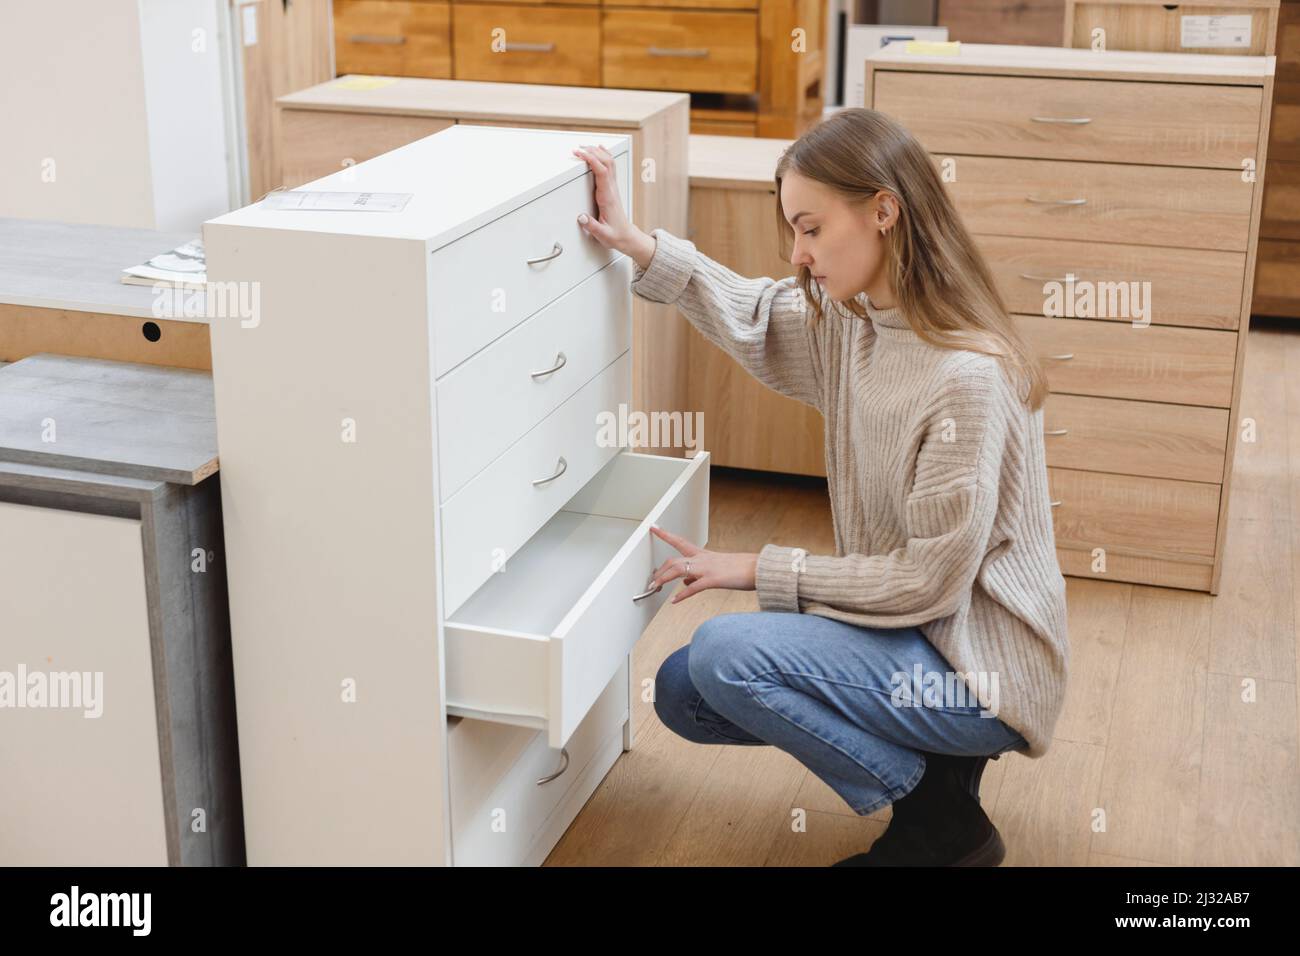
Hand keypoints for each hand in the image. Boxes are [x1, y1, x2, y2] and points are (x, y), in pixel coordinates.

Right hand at [571, 144, 652, 263]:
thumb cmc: (615, 235)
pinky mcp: (611, 188)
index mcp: (608, 197)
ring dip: (598, 152)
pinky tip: (600, 151)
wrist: (626, 237)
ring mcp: (613, 187)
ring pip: (609, 162)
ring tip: (585, 147)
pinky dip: (604, 156)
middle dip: (592, 152)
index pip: (601, 172)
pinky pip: (610, 167)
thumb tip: (581, 217)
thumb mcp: (603, 235)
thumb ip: (592, 226)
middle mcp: (612, 189)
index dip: (591, 159)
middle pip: (606, 162)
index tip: (580, 153)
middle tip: (578, 148)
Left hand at [649, 525, 758, 603]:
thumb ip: (699, 575)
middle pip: (674, 560)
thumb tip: (686, 582)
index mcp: (704, 554)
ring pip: (678, 570)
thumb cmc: (740, 569)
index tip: (653, 528)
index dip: (665, 535)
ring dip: (664, 579)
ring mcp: (707, 568)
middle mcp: (702, 559)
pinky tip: (675, 601)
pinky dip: (682, 595)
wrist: (758, 568)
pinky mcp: (714, 580)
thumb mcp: (717, 569)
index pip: (680, 541)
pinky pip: (693, 587)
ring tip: (655, 588)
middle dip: (659, 571)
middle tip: (651, 582)